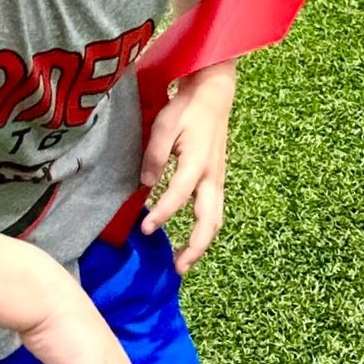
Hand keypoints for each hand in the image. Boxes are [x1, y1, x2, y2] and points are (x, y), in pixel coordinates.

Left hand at [138, 67, 234, 273]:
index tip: (146, 228)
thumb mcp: (164, 124)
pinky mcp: (217, 181)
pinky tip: (191, 243)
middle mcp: (212, 176)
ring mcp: (218, 180)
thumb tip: (146, 184)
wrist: (214, 96)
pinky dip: (204, 231)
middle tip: (177, 267)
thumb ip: (154, 155)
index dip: (163, 213)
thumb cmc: (186, 109)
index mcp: (197, 161)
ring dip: (201, 245)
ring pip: (215, 220)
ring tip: (184, 264)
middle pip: (209, 220)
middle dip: (195, 247)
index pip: (179, 194)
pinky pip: (214, 212)